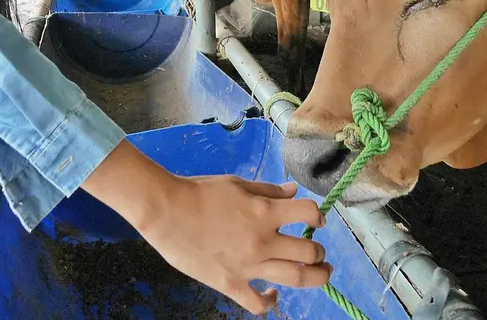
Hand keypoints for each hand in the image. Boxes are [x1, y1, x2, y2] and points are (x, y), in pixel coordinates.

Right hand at [81, 141, 331, 314]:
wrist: (166, 211)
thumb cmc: (200, 191)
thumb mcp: (238, 184)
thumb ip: (268, 190)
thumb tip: (293, 191)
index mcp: (265, 212)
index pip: (308, 214)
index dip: (317, 216)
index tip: (316, 220)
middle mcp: (263, 240)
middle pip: (309, 252)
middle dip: (320, 252)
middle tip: (320, 253)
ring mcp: (248, 266)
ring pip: (295, 278)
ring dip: (314, 277)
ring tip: (320, 273)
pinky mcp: (230, 283)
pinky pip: (257, 303)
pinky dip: (269, 302)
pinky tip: (272, 294)